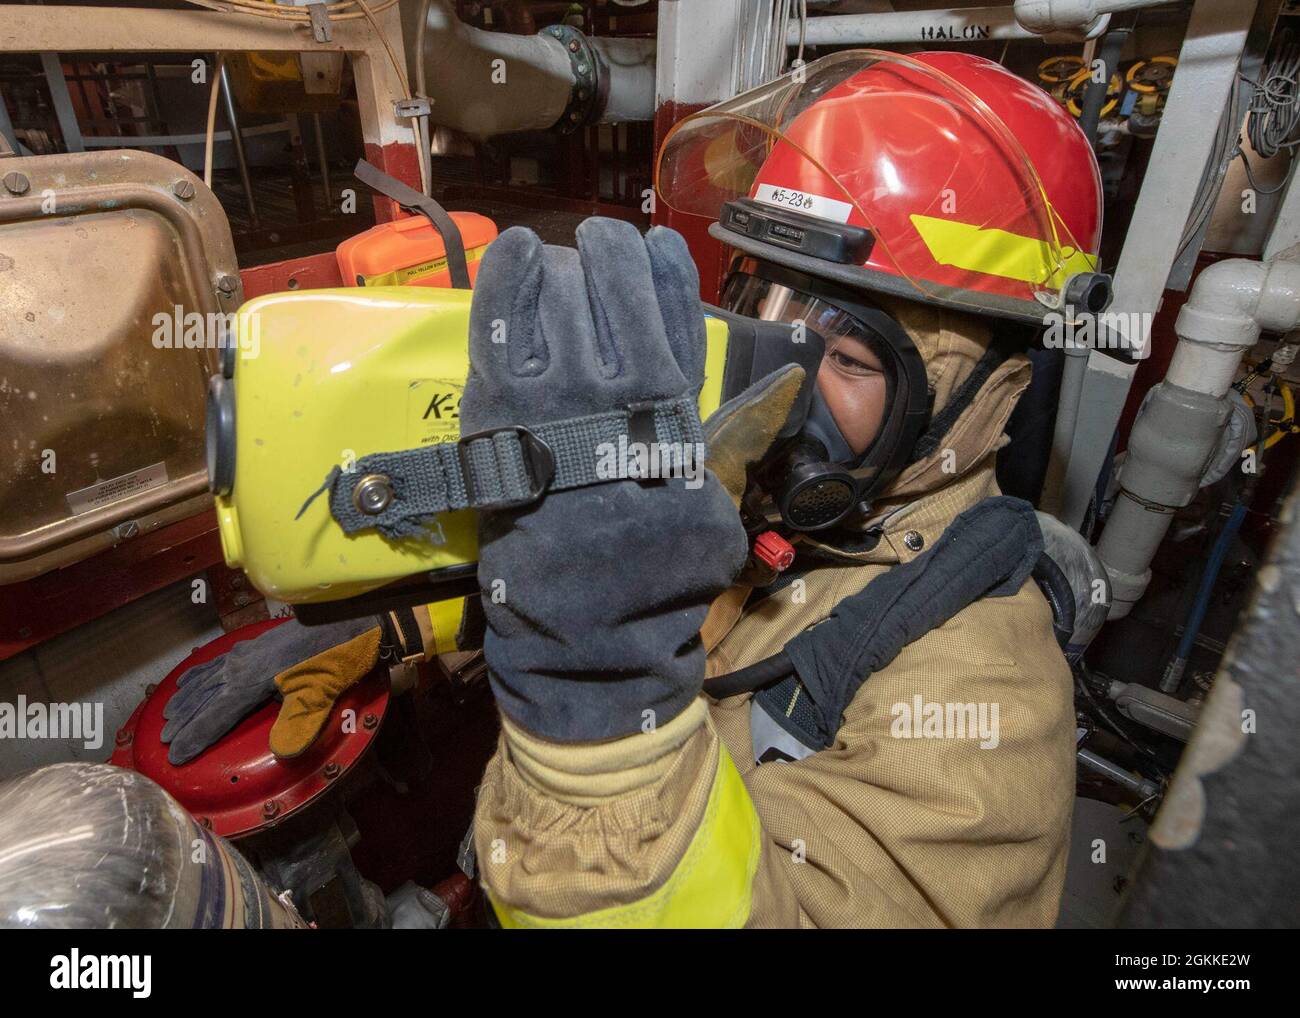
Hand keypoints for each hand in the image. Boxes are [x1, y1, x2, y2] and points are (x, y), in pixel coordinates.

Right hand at [160, 615, 379, 763]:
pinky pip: (216, 663)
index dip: (194, 737)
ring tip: (168, 716)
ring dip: (186, 699)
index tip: (175, 757)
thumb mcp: (323, 693)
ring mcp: (246, 652)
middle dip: (183, 721)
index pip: (214, 715)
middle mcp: (241, 665)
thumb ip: (300, 723)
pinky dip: (197, 675)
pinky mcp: (255, 645)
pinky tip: (190, 678)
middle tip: (164, 742)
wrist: (349, 618)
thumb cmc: (337, 657)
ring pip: (206, 679)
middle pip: (203, 698)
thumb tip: (283, 753)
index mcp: (252, 680)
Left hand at [462, 218, 747, 741]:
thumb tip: (791, 381)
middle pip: (615, 288)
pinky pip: (500, 325)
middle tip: (602, 240)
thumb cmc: (659, 567)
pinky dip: (506, 279)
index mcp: (676, 406)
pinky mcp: (501, 411)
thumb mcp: (718, 496)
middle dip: (611, 253)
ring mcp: (557, 396)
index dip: (664, 270)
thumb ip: (744, 430)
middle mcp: (621, 390)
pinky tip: (517, 250)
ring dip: (564, 262)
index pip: (674, 311)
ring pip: (561, 295)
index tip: (655, 247)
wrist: (587, 624)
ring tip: (562, 251)